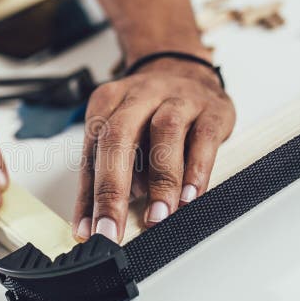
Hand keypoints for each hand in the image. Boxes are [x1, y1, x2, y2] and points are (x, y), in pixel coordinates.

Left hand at [73, 57, 234, 242]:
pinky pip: (203, 138)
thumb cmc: (148, 112)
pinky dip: (196, 170)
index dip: (87, 196)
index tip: (90, 231)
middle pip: (118, 137)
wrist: (186, 69)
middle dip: (112, 189)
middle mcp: (139, 96)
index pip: (91, 152)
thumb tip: (93, 224)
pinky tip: (190, 196)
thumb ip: (105, 174)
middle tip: (113, 229)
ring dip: (160, 180)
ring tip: (157, 216)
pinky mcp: (212, 109)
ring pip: (163, 132)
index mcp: (108, 101)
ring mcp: (177, 98)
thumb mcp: (121, 135)